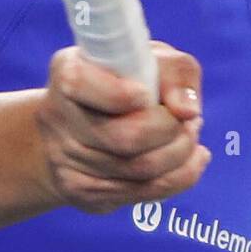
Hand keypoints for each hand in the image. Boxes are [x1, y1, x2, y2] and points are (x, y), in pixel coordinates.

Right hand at [35, 40, 210, 213]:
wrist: (83, 124)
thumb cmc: (125, 81)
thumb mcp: (150, 58)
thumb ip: (175, 71)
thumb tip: (187, 110)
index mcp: (67, 73)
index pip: (81, 85)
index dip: (121, 94)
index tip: (148, 94)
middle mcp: (58, 118)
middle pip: (125, 138)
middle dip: (171, 130)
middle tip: (189, 119)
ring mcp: (67, 162)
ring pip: (140, 170)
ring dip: (181, 154)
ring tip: (191, 135)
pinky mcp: (84, 193)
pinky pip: (143, 193)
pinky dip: (180, 176)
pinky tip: (192, 160)